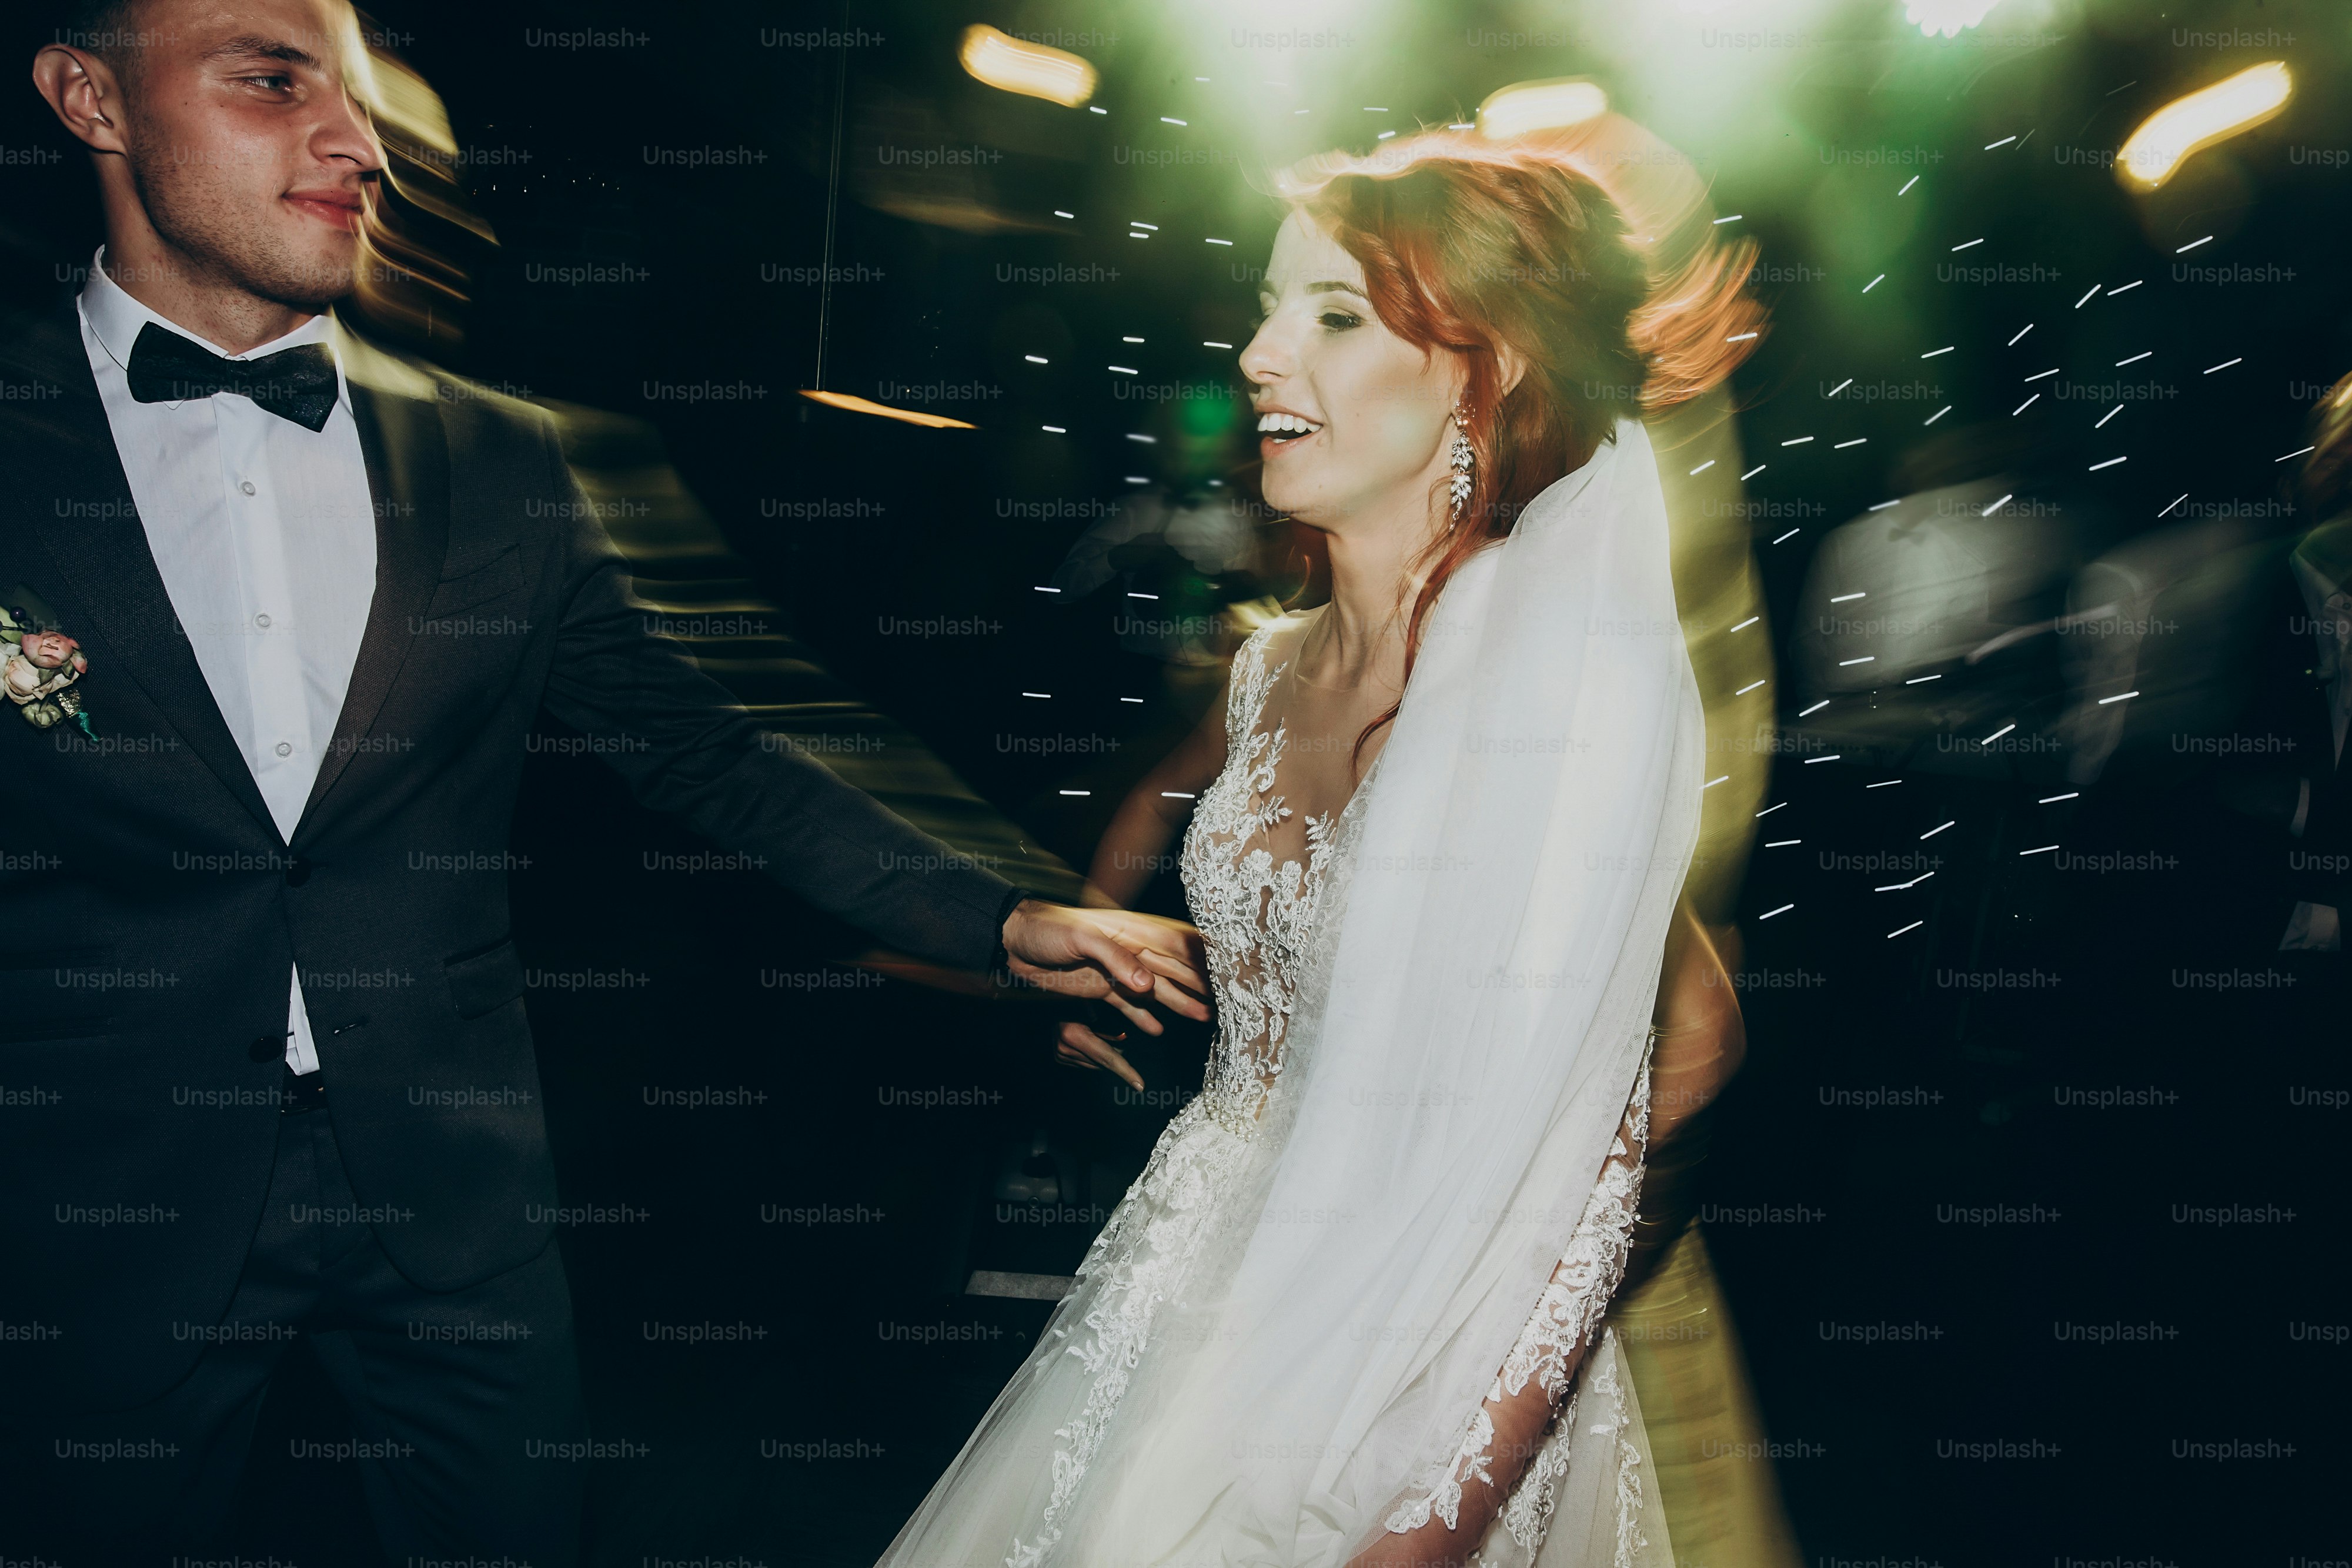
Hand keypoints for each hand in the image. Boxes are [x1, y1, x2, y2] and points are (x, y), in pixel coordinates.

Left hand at [1001, 901, 1209, 1088]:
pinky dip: (1144, 1017)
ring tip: (1204, 1017)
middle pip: (1172, 969)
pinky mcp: (1100, 989)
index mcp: (1130, 931)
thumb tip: (1147, 985)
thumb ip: (1115, 959)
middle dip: (1199, 984)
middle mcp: (1129, 951)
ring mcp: (1116, 971)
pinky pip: (1128, 1005)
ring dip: (1179, 1003)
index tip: (1227, 967)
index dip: (1201, 955)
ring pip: (1156, 989)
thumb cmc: (1046, 930)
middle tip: (1226, 1000)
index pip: (1174, 943)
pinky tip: (1159, 1029)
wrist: (1011, 942)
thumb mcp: (1081, 938)